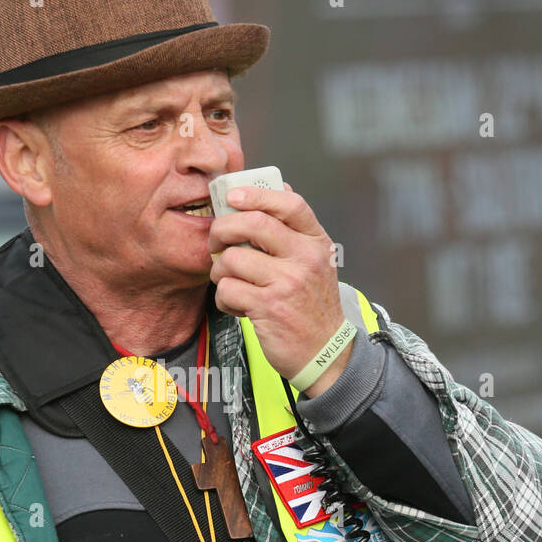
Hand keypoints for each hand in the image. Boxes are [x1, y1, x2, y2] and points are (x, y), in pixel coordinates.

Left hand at [207, 183, 348, 395]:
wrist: (325, 353)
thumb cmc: (313, 307)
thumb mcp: (316, 263)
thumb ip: (296, 231)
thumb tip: (277, 189)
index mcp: (316, 243)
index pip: (289, 204)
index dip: (256, 195)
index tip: (233, 197)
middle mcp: (305, 259)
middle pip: (252, 223)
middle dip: (222, 229)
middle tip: (216, 242)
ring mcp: (287, 283)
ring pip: (232, 259)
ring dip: (220, 271)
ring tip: (229, 282)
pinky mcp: (268, 308)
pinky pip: (228, 290)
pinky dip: (224, 298)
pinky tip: (237, 305)